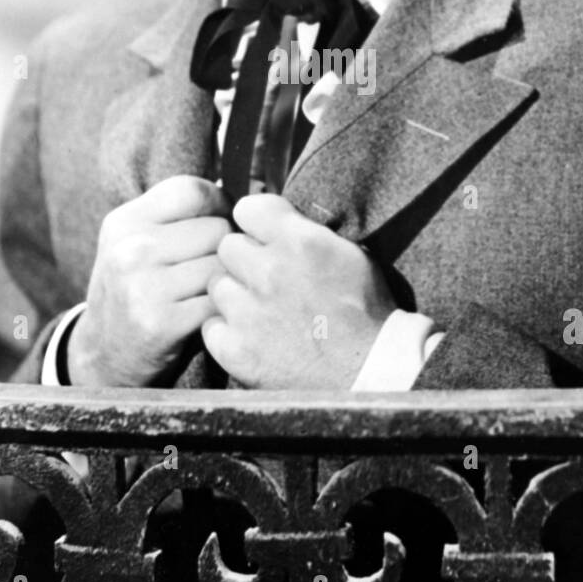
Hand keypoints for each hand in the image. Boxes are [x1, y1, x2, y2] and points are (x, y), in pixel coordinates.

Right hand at [67, 175, 231, 386]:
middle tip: (209, 264)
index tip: (220, 219)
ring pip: (221, 265)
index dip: (219, 202)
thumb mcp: (136, 240)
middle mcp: (130, 250)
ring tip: (205, 290)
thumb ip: (180, 213)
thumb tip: (251, 185)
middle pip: (216, 229)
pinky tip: (204, 313)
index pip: (192, 190)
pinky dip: (220, 308)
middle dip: (223, 247)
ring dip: (224, 279)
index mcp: (124, 221)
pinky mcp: (160, 323)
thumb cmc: (135, 288)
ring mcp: (143, 288)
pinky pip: (218, 301)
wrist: (103, 355)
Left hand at [202, 194, 397, 388]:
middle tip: (263, 278)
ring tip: (258, 310)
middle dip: (244, 259)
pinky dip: (227, 332)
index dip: (256, 224)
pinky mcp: (237, 349)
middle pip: (227, 246)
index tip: (263, 238)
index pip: (248, 209)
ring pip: (216, 285)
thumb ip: (304, 231)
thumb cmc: (365, 311)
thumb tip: (273, 219)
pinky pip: (211, 326)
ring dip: (234, 294)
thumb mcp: (347, 253)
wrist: (371, 372)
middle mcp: (269, 271)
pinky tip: (251, 336)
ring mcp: (249, 312)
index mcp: (299, 241)